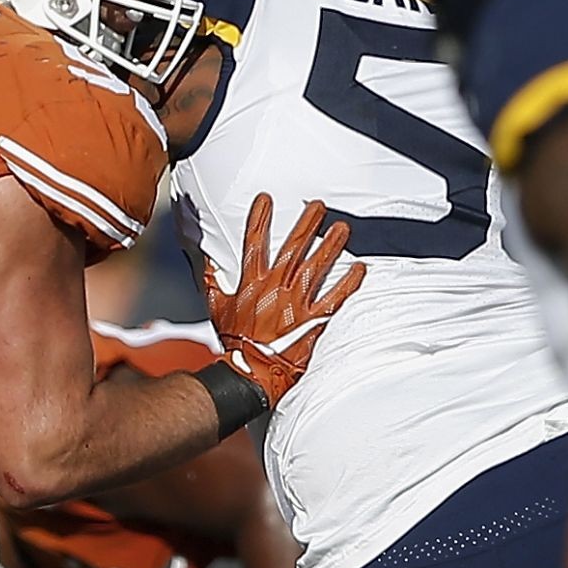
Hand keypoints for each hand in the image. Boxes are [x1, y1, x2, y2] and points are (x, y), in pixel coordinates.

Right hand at [202, 194, 365, 406]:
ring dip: (330, 246)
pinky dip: (348, 282)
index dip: (260, 219)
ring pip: (317, 267)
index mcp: (251, 283)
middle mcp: (275, 288)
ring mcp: (296, 303)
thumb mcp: (215, 308)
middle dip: (306, 224)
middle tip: (318, 206)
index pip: (254, 243)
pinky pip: (335, 297)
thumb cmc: (233, 340)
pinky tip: (360, 268)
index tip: (266, 199)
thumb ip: (212, 283)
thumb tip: (206, 264)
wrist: (250, 369)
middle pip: (293, 249)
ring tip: (342, 228)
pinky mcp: (313, 319)